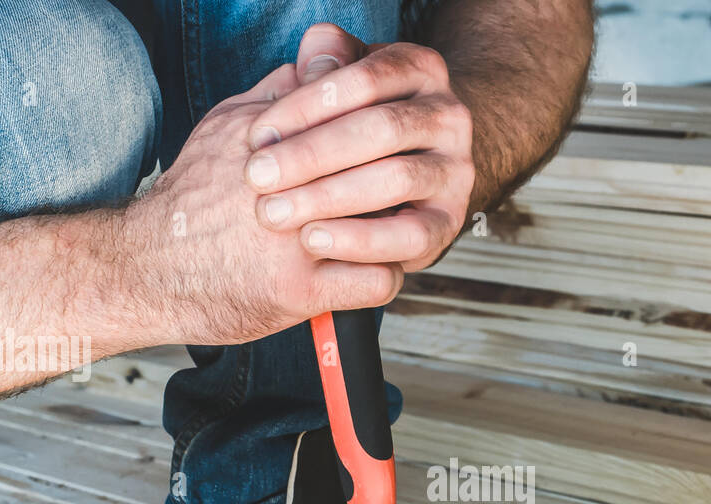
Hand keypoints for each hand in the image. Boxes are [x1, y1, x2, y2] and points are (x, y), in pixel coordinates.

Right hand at [119, 58, 402, 346]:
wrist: (148, 266)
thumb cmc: (192, 200)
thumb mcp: (228, 127)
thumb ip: (281, 95)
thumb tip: (325, 61)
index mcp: (276, 141)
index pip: (358, 120)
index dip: (385, 128)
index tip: (394, 145)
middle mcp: (287, 188)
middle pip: (379, 170)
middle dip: (399, 176)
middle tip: (410, 186)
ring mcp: (296, 243)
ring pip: (387, 225)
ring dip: (398, 226)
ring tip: (395, 226)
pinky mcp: (301, 292)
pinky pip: (378, 281)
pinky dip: (386, 275)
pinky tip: (373, 267)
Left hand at [243, 23, 476, 272]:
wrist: (407, 180)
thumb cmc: (358, 126)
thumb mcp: (341, 88)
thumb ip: (326, 65)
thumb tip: (317, 56)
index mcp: (421, 70)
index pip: (362, 80)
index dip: (304, 107)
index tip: (254, 136)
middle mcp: (448, 115)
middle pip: (379, 129)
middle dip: (310, 155)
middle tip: (256, 178)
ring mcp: (456, 170)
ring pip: (396, 179)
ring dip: (328, 198)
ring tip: (275, 213)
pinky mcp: (450, 222)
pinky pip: (410, 235)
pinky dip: (359, 241)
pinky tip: (314, 240)